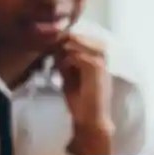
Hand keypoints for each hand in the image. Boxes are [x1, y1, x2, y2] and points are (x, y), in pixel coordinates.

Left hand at [55, 34, 113, 154]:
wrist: (91, 119)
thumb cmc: (80, 99)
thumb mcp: (68, 74)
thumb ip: (64, 60)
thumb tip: (54, 46)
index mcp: (97, 54)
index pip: (77, 35)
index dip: (62, 41)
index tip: (51, 52)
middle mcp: (101, 53)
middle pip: (76, 35)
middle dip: (61, 45)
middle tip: (53, 58)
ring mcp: (100, 59)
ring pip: (76, 42)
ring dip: (63, 53)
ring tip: (58, 66)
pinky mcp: (97, 68)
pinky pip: (76, 56)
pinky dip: (66, 63)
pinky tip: (62, 72)